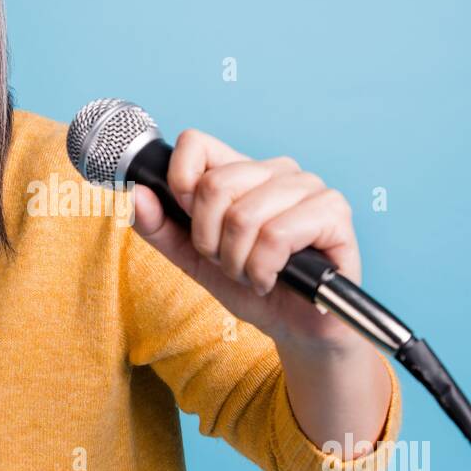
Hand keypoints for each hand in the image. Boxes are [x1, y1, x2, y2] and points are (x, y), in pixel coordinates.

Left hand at [129, 128, 363, 348]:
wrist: (294, 326)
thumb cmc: (251, 286)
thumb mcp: (193, 259)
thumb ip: (161, 227)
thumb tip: (136, 194)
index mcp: (243, 170)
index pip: (195, 143)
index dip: (181, 186)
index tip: (193, 225)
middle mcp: (277, 170)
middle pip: (215, 186)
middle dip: (211, 241)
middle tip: (230, 262)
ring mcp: (309, 187)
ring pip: (244, 216)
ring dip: (239, 262)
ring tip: (254, 274)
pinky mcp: (334, 212)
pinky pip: (277, 236)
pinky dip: (264, 270)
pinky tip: (273, 279)